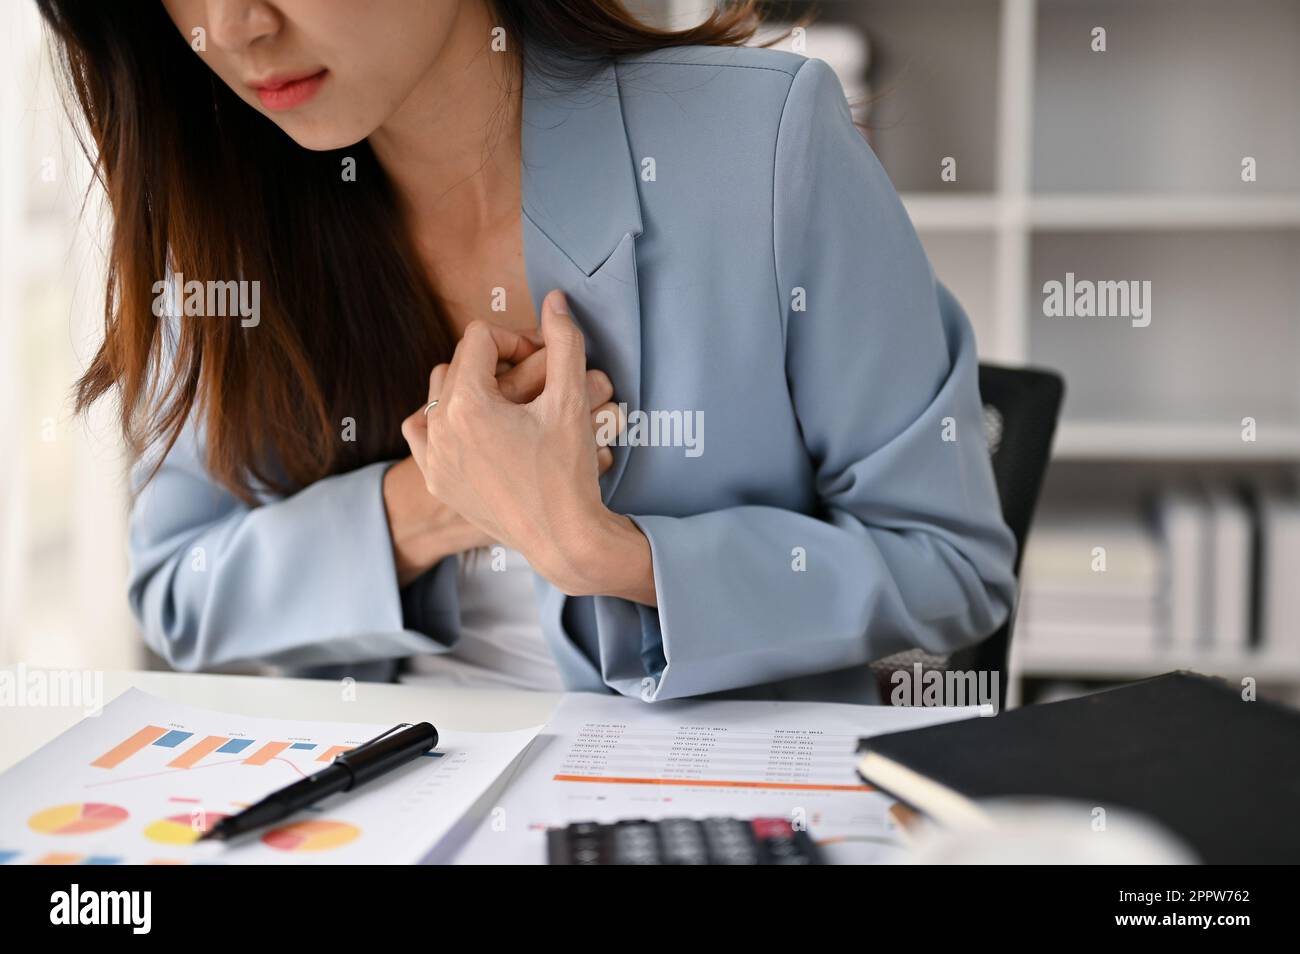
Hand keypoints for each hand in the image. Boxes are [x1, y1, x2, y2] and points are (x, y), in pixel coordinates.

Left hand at [400, 290, 653, 601]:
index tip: (546, 361)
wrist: (563, 538)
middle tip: (534, 379)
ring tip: (506, 401)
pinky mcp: (436, 479)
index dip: (517, 338)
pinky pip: (421, 431)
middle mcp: (439, 427)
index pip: (481, 338)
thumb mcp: (571, 401)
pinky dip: (440, 420)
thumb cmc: (568, 472)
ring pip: (436, 393)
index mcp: (468, 403)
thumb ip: (563, 342)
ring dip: (468, 386)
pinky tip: (469, 426)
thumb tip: (555, 299)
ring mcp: (433, 456)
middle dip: (496, 361)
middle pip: (459, 362)